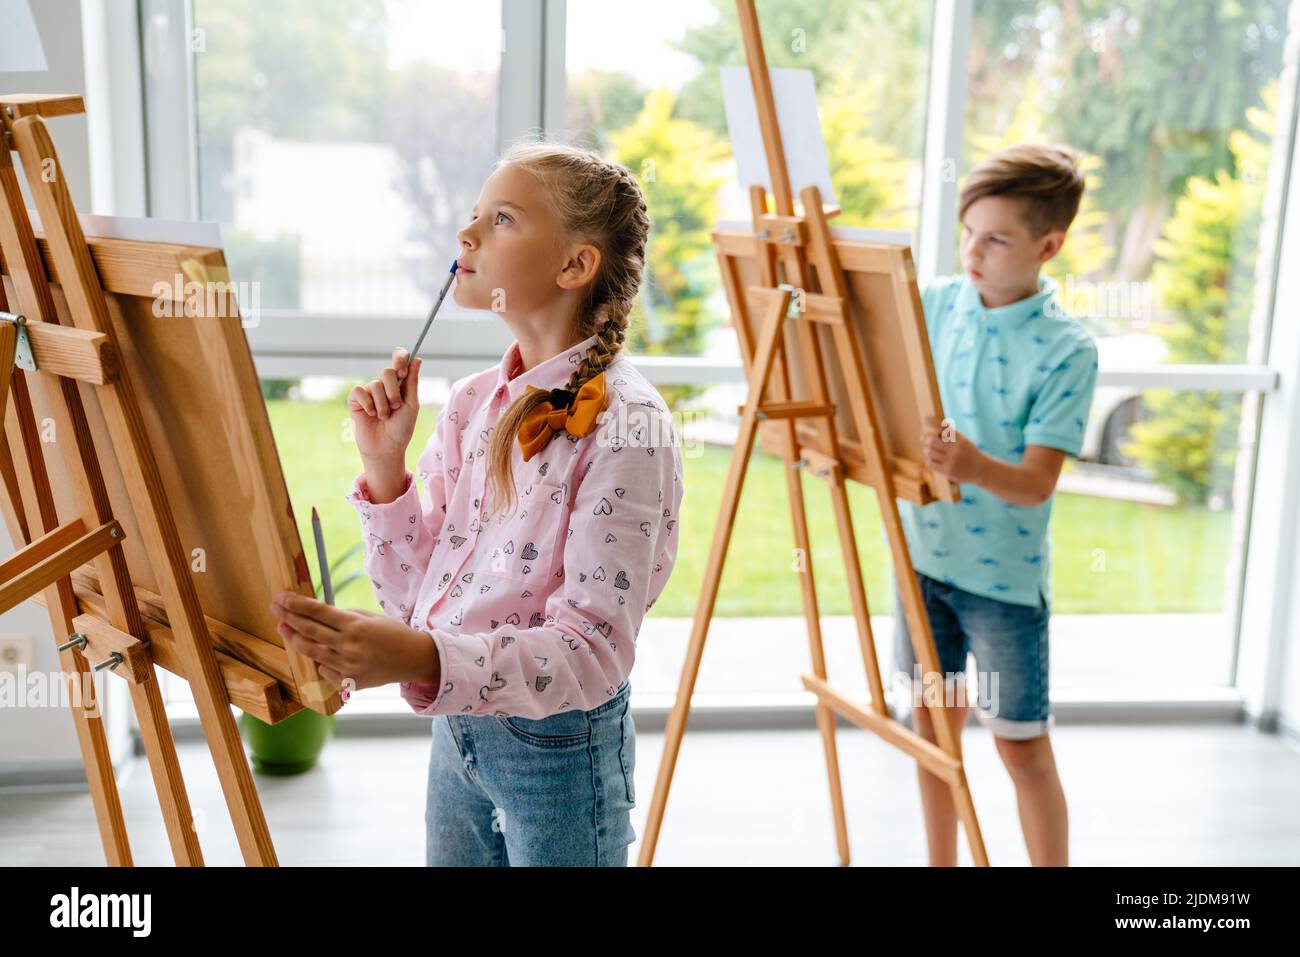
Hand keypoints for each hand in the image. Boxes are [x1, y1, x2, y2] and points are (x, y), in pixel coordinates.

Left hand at [269, 592, 439, 692]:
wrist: (413, 659)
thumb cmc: (392, 634)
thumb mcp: (370, 618)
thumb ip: (344, 617)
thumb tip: (317, 614)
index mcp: (356, 626)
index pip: (318, 612)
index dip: (296, 604)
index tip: (281, 597)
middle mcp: (350, 646)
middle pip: (310, 630)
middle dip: (289, 617)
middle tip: (275, 607)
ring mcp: (348, 666)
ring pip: (312, 652)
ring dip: (294, 638)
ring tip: (283, 628)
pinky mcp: (350, 682)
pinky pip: (326, 669)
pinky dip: (320, 660)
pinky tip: (317, 653)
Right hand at [348, 347, 421, 463]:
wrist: (387, 447)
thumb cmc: (401, 428)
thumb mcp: (411, 405)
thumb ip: (412, 382)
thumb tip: (417, 358)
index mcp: (400, 383)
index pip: (398, 359)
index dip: (400, 358)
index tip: (403, 372)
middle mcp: (384, 384)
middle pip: (387, 372)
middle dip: (394, 392)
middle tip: (396, 407)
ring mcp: (369, 391)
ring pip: (375, 385)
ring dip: (383, 405)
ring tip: (384, 417)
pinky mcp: (356, 399)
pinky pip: (360, 391)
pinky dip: (368, 404)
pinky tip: (371, 414)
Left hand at [920, 414, 985, 484]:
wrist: (981, 470)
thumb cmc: (968, 452)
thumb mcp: (963, 440)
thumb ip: (949, 433)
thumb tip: (931, 424)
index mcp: (959, 439)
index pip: (943, 428)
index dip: (932, 422)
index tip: (925, 419)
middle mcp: (955, 449)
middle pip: (931, 441)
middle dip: (925, 438)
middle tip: (922, 437)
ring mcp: (951, 461)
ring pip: (929, 453)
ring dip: (926, 450)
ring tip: (927, 450)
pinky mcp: (947, 471)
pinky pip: (930, 463)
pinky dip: (929, 460)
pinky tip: (932, 459)